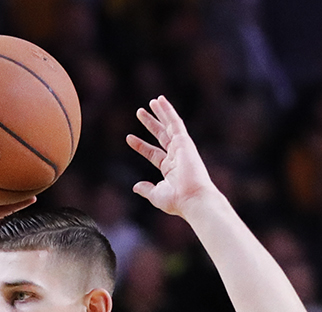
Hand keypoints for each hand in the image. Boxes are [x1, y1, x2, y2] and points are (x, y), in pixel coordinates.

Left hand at [126, 95, 220, 216]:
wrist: (193, 198)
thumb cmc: (178, 200)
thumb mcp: (157, 195)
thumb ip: (147, 189)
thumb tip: (135, 186)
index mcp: (170, 169)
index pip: (153, 154)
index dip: (141, 146)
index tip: (128, 138)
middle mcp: (176, 156)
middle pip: (161, 136)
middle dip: (151, 124)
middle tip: (140, 112)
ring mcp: (181, 148)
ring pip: (169, 126)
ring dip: (161, 113)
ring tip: (153, 101)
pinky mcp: (184, 142)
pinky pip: (175, 123)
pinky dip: (168, 111)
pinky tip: (161, 101)